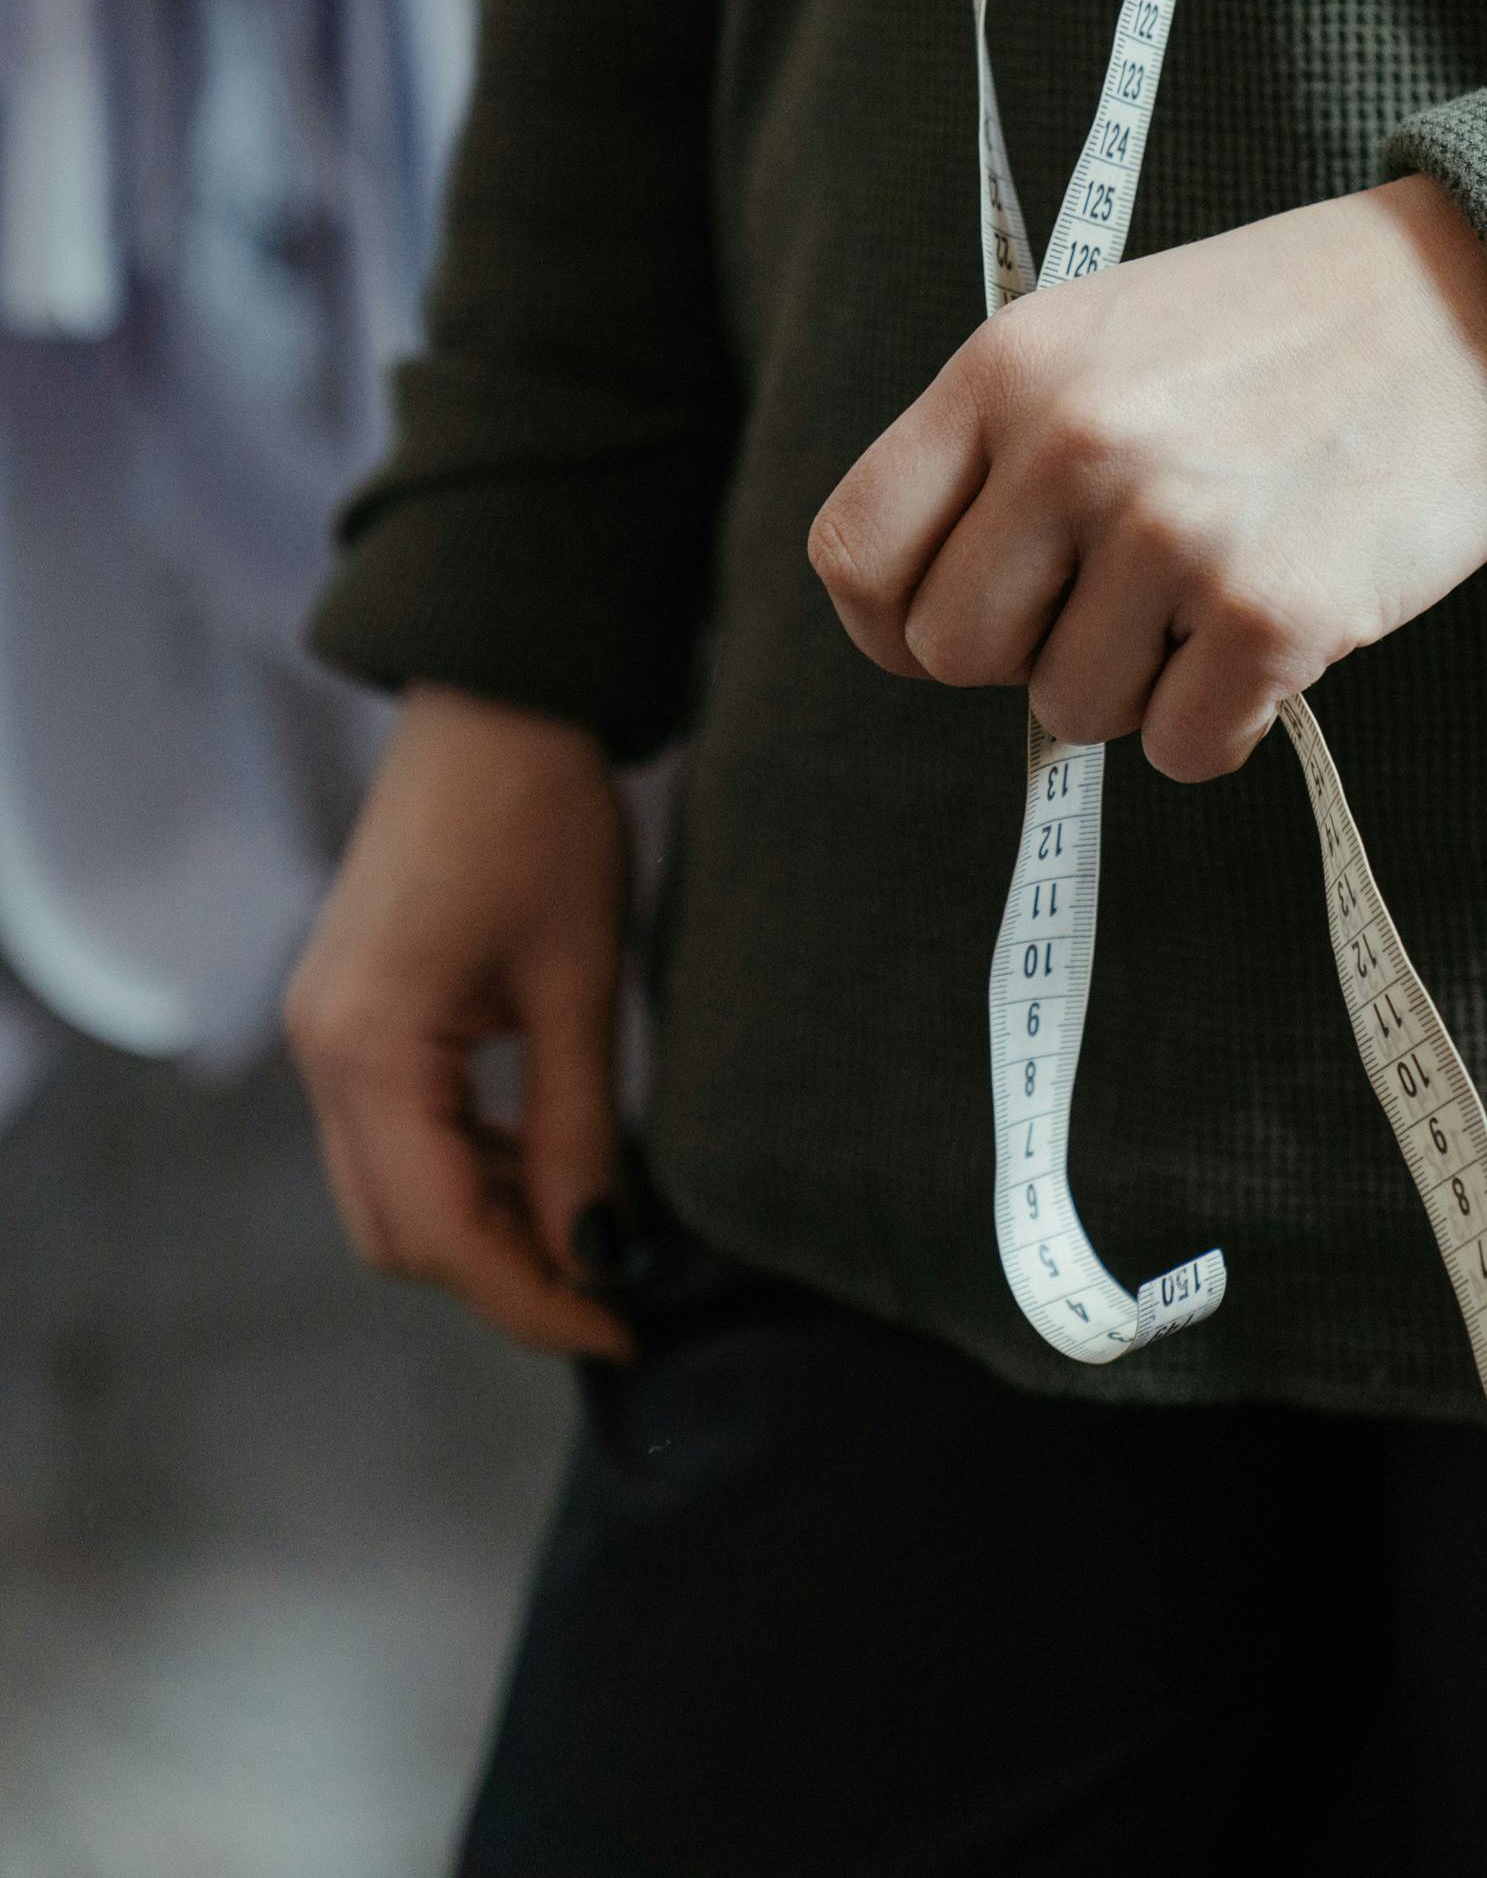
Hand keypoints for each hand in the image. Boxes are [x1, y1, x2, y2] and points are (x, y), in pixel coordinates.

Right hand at [286, 685, 635, 1357]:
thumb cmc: (542, 821)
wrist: (496, 703)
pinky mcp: (350, 1015)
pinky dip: (467, 1167)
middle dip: (503, 1275)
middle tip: (614, 1283)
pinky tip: (546, 1157)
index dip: (532, 1297)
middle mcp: (323, 1056)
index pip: (440, 1236)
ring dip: (486, 1223)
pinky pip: (395, 1135)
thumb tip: (600, 1253)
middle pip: (397, 1233)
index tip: (621, 1325)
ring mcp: (326, 1035)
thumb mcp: (579, 984)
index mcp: (368, 1051)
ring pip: (391, 1193)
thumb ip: (581, 1131)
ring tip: (593, 1219)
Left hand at [809, 174, 1486, 783]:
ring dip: (1141, 684)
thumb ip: (1009, 451)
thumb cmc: (1286, 325)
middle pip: (955, 654)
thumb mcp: (1108, 330)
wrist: (1480, 296)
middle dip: (1028, 656)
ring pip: (1074, 713)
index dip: (893, 624)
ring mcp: (1172, 530)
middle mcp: (1073, 445)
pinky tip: (1272, 642)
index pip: (859, 553)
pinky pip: (1185, 750)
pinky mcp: (1274, 611)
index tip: (951, 634)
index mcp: (1010, 367)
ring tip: (1218, 587)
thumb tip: (941, 626)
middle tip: (1121, 605)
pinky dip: (1225, 723)